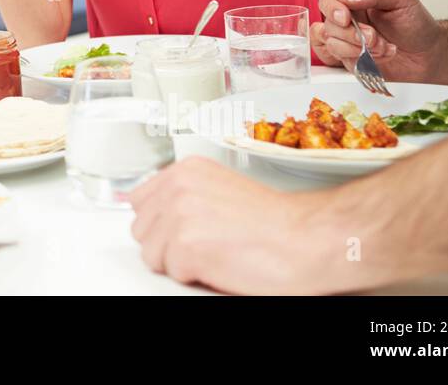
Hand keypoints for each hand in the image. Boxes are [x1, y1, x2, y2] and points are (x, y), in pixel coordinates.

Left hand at [130, 157, 356, 294]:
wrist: (307, 239)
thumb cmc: (276, 222)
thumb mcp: (221, 191)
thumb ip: (186, 197)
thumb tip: (158, 215)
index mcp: (186, 170)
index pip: (140, 200)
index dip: (159, 223)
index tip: (176, 231)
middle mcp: (178, 187)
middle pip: (141, 229)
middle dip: (166, 244)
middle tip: (203, 246)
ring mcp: (179, 215)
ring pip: (151, 254)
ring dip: (178, 262)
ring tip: (214, 254)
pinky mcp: (186, 245)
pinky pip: (172, 273)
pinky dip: (195, 276)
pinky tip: (221, 264)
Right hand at [309, 0, 443, 82]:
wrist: (430, 54)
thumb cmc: (417, 25)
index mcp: (356, 3)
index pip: (329, 1)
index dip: (332, 8)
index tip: (345, 17)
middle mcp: (349, 22)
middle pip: (328, 25)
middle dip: (351, 33)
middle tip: (373, 36)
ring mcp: (349, 43)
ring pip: (332, 44)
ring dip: (358, 47)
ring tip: (382, 47)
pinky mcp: (352, 62)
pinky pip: (342, 61)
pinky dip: (362, 60)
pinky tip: (380, 56)